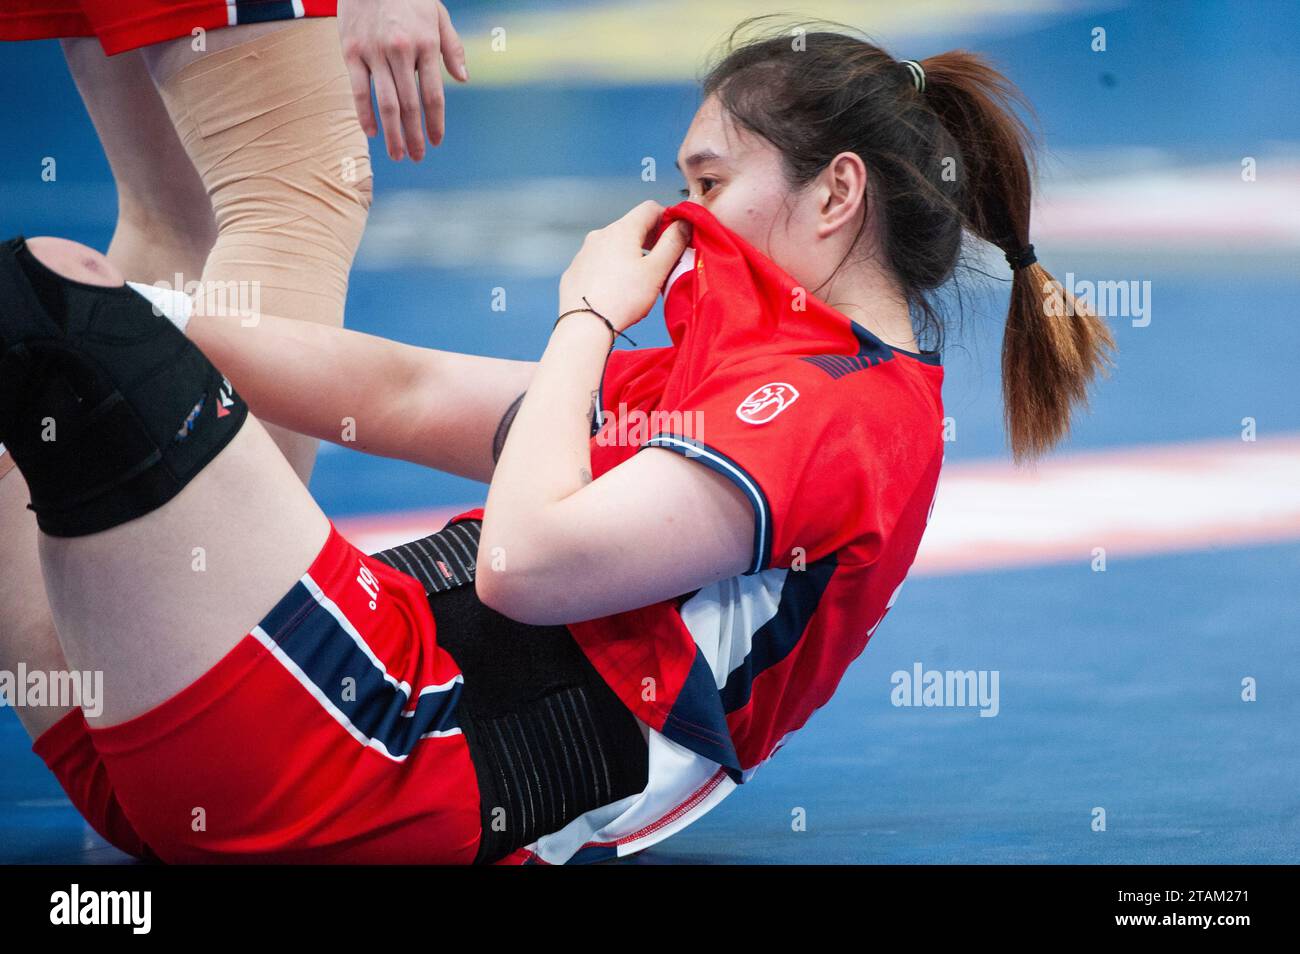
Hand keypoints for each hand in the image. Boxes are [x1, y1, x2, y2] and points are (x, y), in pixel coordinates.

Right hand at [338, 0, 467, 160]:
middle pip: (409, 105)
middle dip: (414, 135)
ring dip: (392, 133)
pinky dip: (364, 114)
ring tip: (397, 154)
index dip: (435, 122)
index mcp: (425, 44)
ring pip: (384, 103)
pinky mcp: (351, 52)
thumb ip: (452, 47)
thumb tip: (463, 78)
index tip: (436, 141)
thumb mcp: (437, 15)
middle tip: (417, 157)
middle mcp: (400, 51)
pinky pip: (358, 90)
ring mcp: (373, 53)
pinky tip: (372, 132)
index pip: (433, 94)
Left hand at [558, 202, 691, 332]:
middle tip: (662, 262)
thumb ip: (673, 243)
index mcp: (622, 230)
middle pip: (631, 227)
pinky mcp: (575, 270)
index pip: (650, 208)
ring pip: (613, 245)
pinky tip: (616, 289)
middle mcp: (600, 235)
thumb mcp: (656, 270)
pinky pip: (598, 262)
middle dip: (649, 239)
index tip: (675, 237)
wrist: (584, 325)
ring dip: (629, 254)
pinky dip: (610, 269)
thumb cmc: (623, 299)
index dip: (667, 218)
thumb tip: (684, 224)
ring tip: (638, 280)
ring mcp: (584, 252)